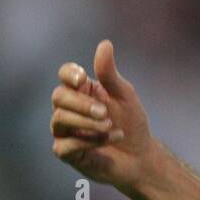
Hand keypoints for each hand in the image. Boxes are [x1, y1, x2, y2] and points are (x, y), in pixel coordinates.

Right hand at [50, 40, 154, 194]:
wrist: (141, 155)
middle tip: (105, 113)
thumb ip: (110, 74)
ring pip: (59, 120)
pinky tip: (111, 138)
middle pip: (58, 96)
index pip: (65, 75)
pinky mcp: (67, 153)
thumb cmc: (131, 122)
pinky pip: (65, 145)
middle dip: (81, 104)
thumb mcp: (124, 95)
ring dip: (86, 123)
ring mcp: (65, 131)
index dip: (69, 74)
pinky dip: (89, 141)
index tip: (82, 78)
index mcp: (82, 91)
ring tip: (110, 126)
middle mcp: (69, 109)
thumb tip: (105, 44)